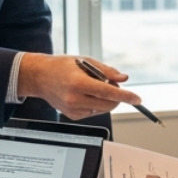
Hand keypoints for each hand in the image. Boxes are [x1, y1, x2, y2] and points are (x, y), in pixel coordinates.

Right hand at [18, 54, 139, 119]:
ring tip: (92, 86)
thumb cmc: (62, 66)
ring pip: (103, 109)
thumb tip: (124, 79)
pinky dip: (95, 104)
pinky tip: (83, 95)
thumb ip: (106, 71)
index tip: (138, 99)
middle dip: (116, 96)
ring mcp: (73, 109)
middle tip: (110, 84)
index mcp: (79, 82)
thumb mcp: (85, 61)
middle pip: (109, 104)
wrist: (39, 77)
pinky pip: (94, 112)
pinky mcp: (73, 116)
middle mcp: (75, 98)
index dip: (125, 96)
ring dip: (106, 100)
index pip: (108, 92)